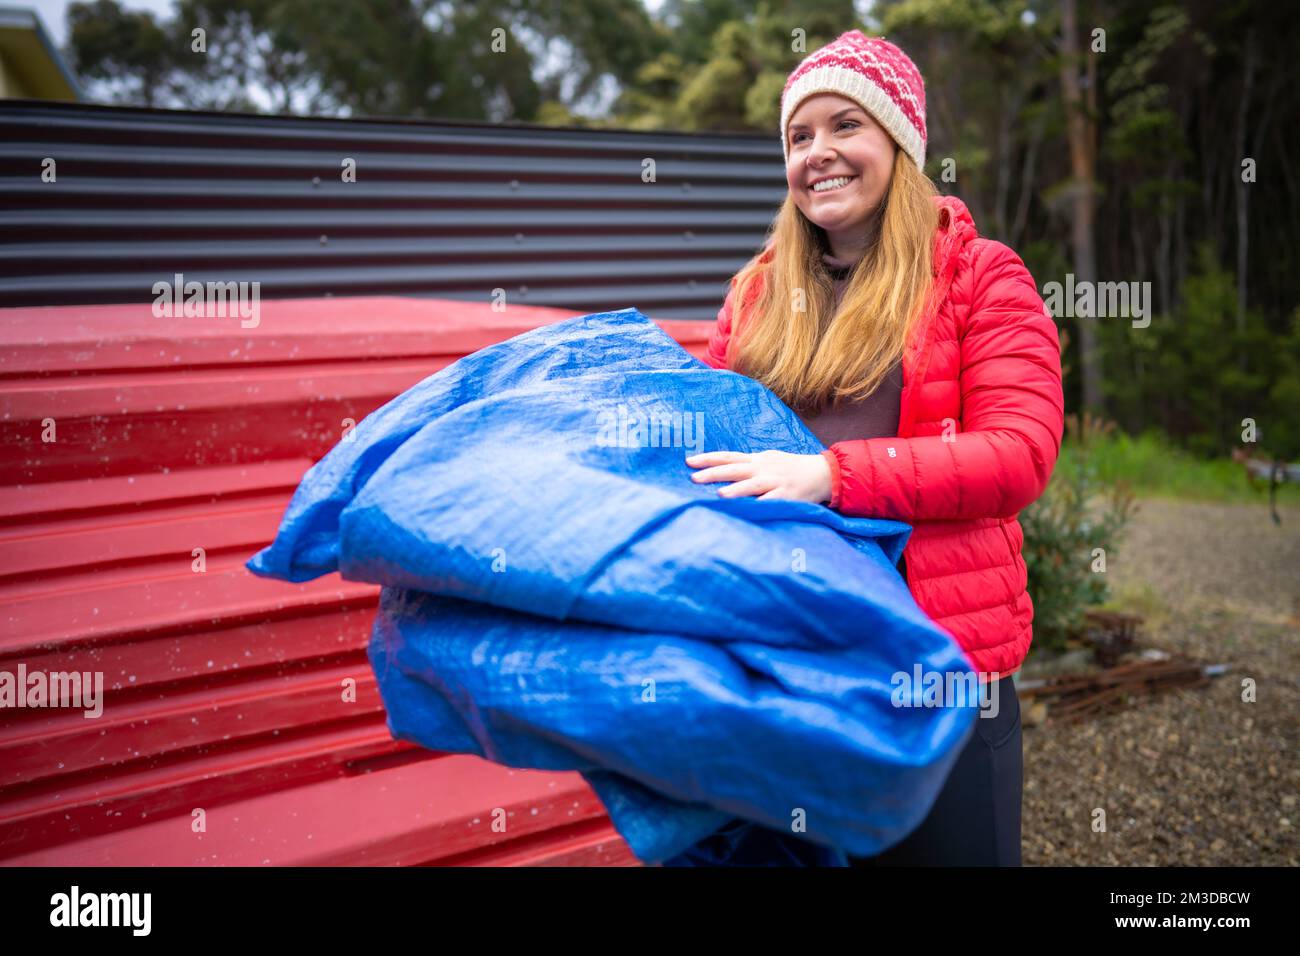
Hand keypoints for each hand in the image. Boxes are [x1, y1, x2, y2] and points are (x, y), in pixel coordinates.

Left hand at [685, 450, 831, 503]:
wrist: (822, 473)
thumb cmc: (789, 469)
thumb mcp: (767, 461)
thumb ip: (747, 465)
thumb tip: (721, 469)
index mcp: (757, 460)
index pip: (728, 456)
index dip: (708, 458)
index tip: (689, 462)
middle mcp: (763, 468)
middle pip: (735, 468)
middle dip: (713, 473)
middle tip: (694, 478)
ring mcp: (776, 481)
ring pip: (752, 485)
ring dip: (736, 489)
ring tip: (720, 494)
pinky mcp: (788, 495)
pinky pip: (773, 501)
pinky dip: (762, 505)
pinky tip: (751, 510)